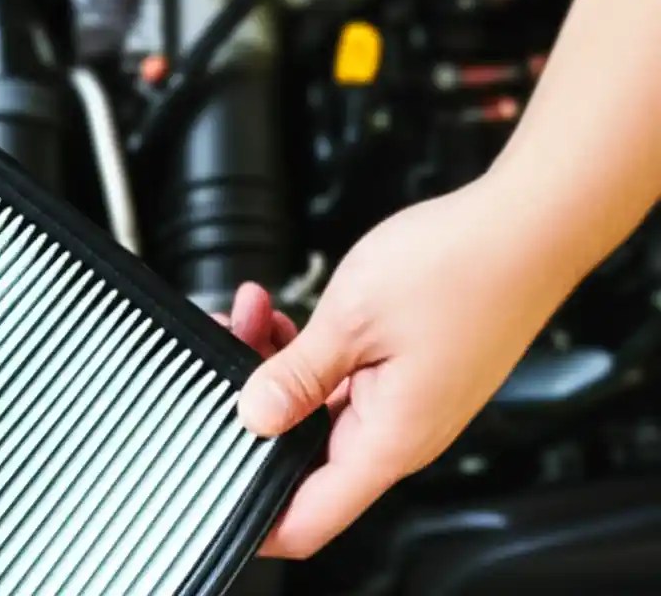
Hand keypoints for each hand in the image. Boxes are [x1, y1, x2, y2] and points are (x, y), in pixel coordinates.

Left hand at [228, 179, 574, 558]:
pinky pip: (340, 382)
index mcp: (389, 440)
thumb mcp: (351, 319)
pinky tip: (286, 316)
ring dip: (274, 368)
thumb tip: (254, 418)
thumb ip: (295, 376)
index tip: (215, 491)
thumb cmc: (461, 267)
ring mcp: (406, 404)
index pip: (309, 518)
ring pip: (314, 410)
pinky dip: (307, 354)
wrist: (529, 226)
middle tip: (226, 349)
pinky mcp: (409, 374)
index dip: (259, 517)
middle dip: (251, 409)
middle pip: (301, 454)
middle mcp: (401, 434)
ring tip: (254, 315)